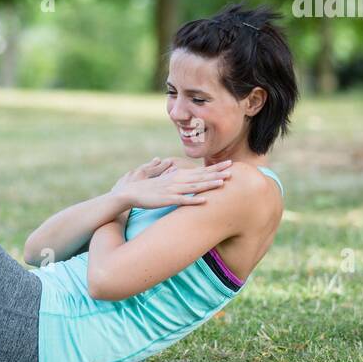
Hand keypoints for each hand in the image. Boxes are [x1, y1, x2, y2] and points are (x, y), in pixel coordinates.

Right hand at [117, 159, 232, 209]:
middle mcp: (177, 180)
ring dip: (209, 184)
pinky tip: (205, 200)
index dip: (215, 168)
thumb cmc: (145, 187)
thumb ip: (166, 171)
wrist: (129, 192)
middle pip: (201, 176)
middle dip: (217, 173)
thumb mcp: (159, 178)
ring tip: (223, 182)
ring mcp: (172, 190)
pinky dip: (194, 200)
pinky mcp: (166, 199)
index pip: (200, 171)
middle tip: (233, 169)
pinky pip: (183, 200)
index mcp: (177, 175)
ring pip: (195, 186)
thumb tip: (167, 161)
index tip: (229, 164)